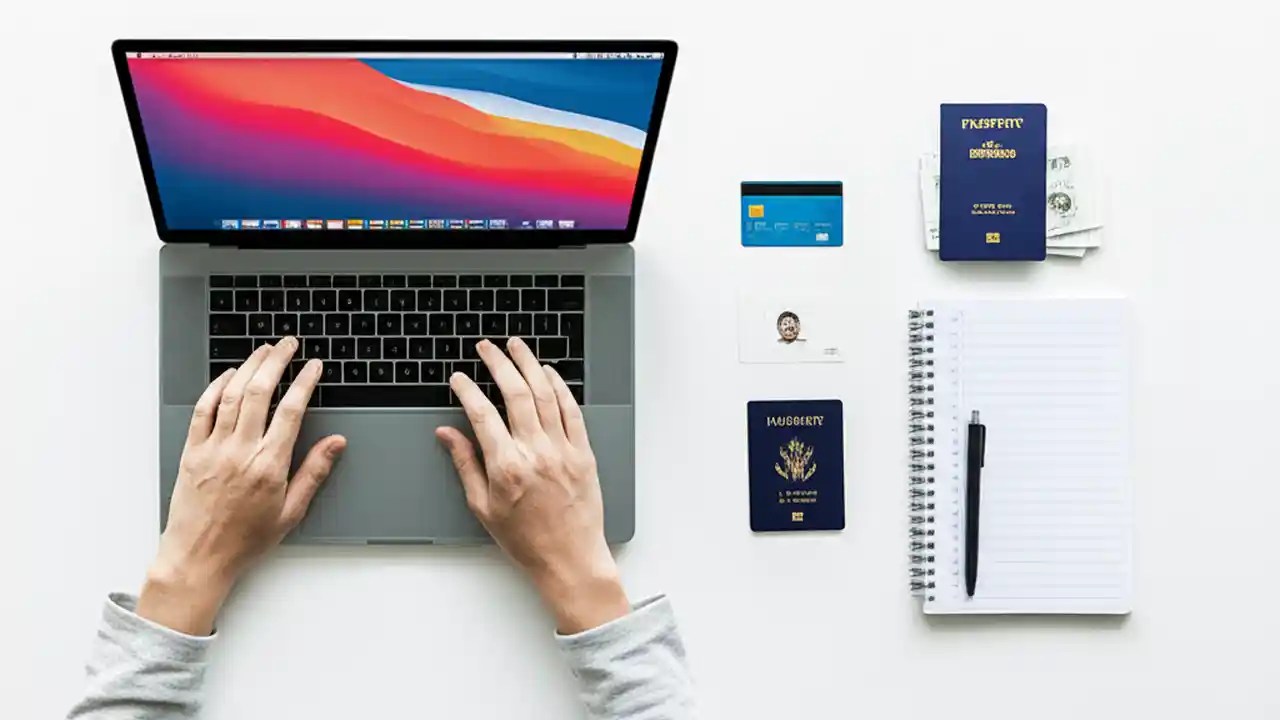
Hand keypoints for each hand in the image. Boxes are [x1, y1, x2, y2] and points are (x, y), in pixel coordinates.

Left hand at [137, 338, 345, 634]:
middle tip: (289, 344)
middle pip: (259, 392)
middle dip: (277, 361)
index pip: (291, 410)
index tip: (313, 366)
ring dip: (249, 367)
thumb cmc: (244, 541)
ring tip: (263, 351)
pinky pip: (203, 409)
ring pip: (231, 394)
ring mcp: (213, 449)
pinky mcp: (192, 452)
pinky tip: (228, 376)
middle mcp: (240, 451)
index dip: (304, 382)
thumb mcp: (290, 512)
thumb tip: (336, 443)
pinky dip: (216, 387)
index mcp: (269, 466)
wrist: (198, 558)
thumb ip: (314, 472)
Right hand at [436, 338, 627, 633]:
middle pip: (516, 393)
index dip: (467, 390)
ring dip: (529, 365)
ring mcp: (563, 450)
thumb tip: (447, 434)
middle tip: (486, 348)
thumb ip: (465, 464)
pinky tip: (549, 373)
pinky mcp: (584, 453)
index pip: (482, 414)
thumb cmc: (526, 541)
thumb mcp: (483, 507)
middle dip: (498, 363)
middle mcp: (536, 453)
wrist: (570, 560)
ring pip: (546, 394)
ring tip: (516, 347)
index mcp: (507, 467)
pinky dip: (560, 387)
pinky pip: (572, 410)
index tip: (459, 378)